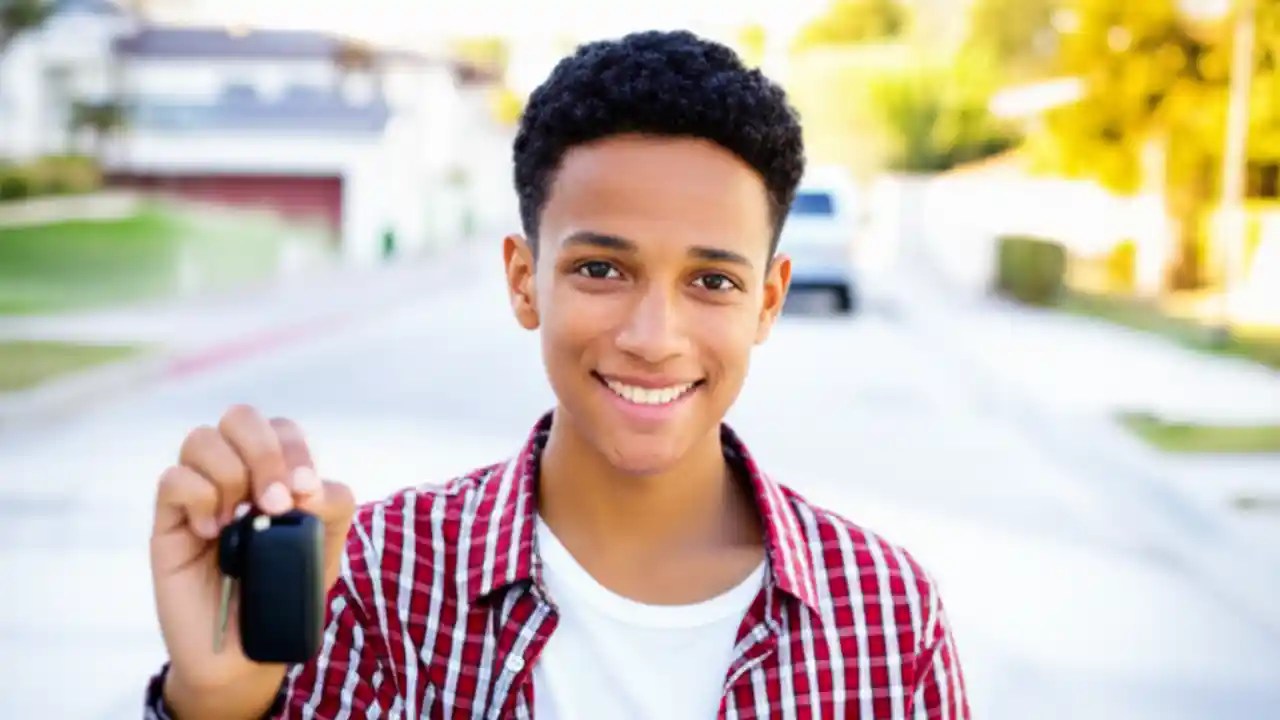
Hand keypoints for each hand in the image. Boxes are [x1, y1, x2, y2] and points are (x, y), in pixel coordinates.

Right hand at [150, 404, 355, 718]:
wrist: (247, 650)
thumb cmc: (285, 590)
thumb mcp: (325, 547)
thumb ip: (332, 507)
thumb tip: (305, 485)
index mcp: (275, 473)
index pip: (280, 429)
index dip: (294, 450)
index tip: (305, 493)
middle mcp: (236, 474)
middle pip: (239, 417)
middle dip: (264, 453)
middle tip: (276, 502)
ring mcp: (200, 494)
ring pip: (201, 439)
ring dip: (231, 475)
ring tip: (240, 521)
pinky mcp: (169, 521)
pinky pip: (173, 479)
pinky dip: (199, 499)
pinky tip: (213, 534)